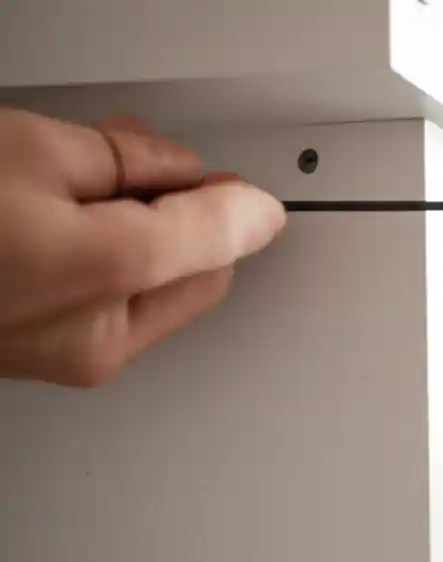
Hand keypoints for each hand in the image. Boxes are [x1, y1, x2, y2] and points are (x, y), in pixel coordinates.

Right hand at [0, 108, 284, 385]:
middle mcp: (96, 342)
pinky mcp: (38, 361)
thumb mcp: (33, 151)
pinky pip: (107, 310)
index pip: (217, 237)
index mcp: (108, 279)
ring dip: (148, 242)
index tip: (242, 185)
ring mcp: (65, 361)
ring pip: (153, 295)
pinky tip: (67, 227)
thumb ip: (126, 158)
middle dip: (189, 218)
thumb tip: (178, 170)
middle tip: (153, 167)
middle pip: (196, 274)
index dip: (234, 198)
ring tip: (89, 188)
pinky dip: (107, 270)